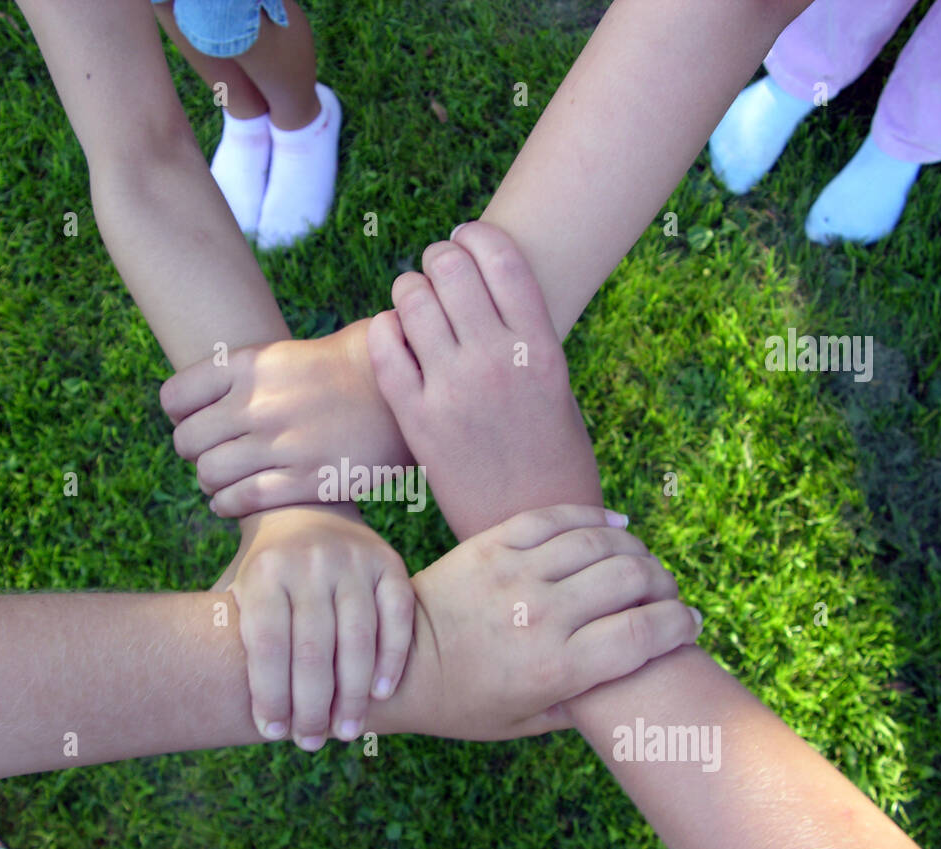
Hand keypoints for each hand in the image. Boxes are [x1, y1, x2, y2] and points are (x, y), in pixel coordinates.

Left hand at [160, 320, 413, 517]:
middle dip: (195, 454)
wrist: (394, 394)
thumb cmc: (330, 377)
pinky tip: (235, 501)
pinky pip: (241, 499)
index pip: (174, 398)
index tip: (197, 423)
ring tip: (225, 481)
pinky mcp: (305, 479)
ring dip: (211, 483)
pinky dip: (228, 505)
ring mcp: (282, 443)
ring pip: (209, 474)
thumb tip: (184, 412)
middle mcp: (260, 403)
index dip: (180, 416)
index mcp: (248, 365)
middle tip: (214, 455)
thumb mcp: (277, 358)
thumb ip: (232, 381)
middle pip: (187, 442)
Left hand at [225, 502, 414, 749]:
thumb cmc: (265, 575)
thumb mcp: (236, 591)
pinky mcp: (388, 562)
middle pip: (313, 651)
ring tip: (346, 732)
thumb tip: (202, 704)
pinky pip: (397, 616)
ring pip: (358, 639)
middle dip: (312, 707)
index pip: (268, 647)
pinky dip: (392, 659)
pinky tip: (381, 694)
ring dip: (353, 695)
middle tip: (310, 743)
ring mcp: (352, 559)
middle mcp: (309, 561)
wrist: (305, 510)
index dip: (271, 696)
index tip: (273, 733)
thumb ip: (224, 637)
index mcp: (264, 572)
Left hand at [367, 221, 601, 539]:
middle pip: (450, 266)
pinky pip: (385, 346)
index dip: (475, 235)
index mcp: (540, 346)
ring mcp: (454, 388)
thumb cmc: (551, 451)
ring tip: (416, 306)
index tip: (466, 239)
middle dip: (439, 259)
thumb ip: (521, 335)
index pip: (500, 256)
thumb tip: (482, 288)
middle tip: (438, 273)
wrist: (532, 521)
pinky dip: (386, 329)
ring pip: (412, 298)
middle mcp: (497, 359)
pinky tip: (396, 337)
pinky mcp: (418, 418)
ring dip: (410, 291)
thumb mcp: (555, 384)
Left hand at [375, 505, 700, 740]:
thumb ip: (585, 705)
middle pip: (633, 579)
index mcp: (556, 668)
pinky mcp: (493, 544)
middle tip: (663, 594)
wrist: (396, 661)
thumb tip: (635, 682)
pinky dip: (596, 518)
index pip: (646, 634)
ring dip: (635, 549)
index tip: (690, 624)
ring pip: (602, 542)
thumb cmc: (463, 702)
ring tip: (640, 563)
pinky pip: (557, 518)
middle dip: (663, 584)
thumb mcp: (526, 723)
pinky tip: (616, 527)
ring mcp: (516, 574)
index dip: (681, 624)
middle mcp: (541, 616)